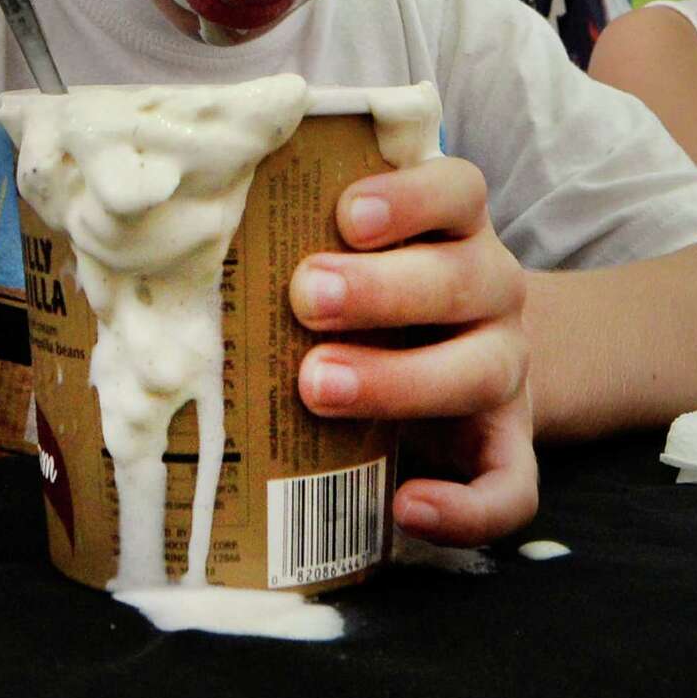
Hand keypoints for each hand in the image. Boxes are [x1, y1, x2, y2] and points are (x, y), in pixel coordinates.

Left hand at [290, 156, 534, 545]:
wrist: (457, 366)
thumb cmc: (375, 296)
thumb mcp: (353, 254)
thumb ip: (301, 240)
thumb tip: (185, 249)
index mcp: (455, 228)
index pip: (456, 190)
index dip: (409, 198)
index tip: (346, 215)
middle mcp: (493, 288)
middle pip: (463, 279)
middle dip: (383, 290)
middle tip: (307, 298)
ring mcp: (507, 368)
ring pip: (483, 372)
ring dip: (402, 381)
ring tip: (319, 385)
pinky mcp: (509, 446)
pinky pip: (511, 486)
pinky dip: (466, 508)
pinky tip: (406, 507)